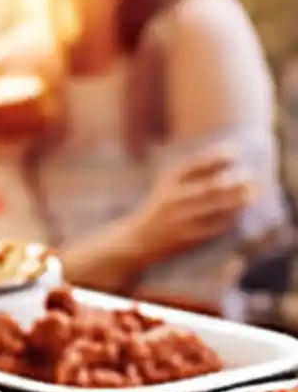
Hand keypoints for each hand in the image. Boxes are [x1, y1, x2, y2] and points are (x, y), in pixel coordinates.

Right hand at [126, 146, 252, 259]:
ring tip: (251, 194)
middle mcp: (173, 199)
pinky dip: (230, 218)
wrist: (139, 240)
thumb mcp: (168, 185)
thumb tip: (226, 158)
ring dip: (237, 200)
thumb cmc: (161, 208)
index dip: (217, 156)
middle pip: (211, 186)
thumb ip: (191, 173)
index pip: (195, 164)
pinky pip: (215, 226)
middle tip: (251, 176)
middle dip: (235, 180)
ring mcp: (180, 219)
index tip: (235, 152)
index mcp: (168, 182)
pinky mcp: (187, 237)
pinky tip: (238, 213)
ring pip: (216, 207)